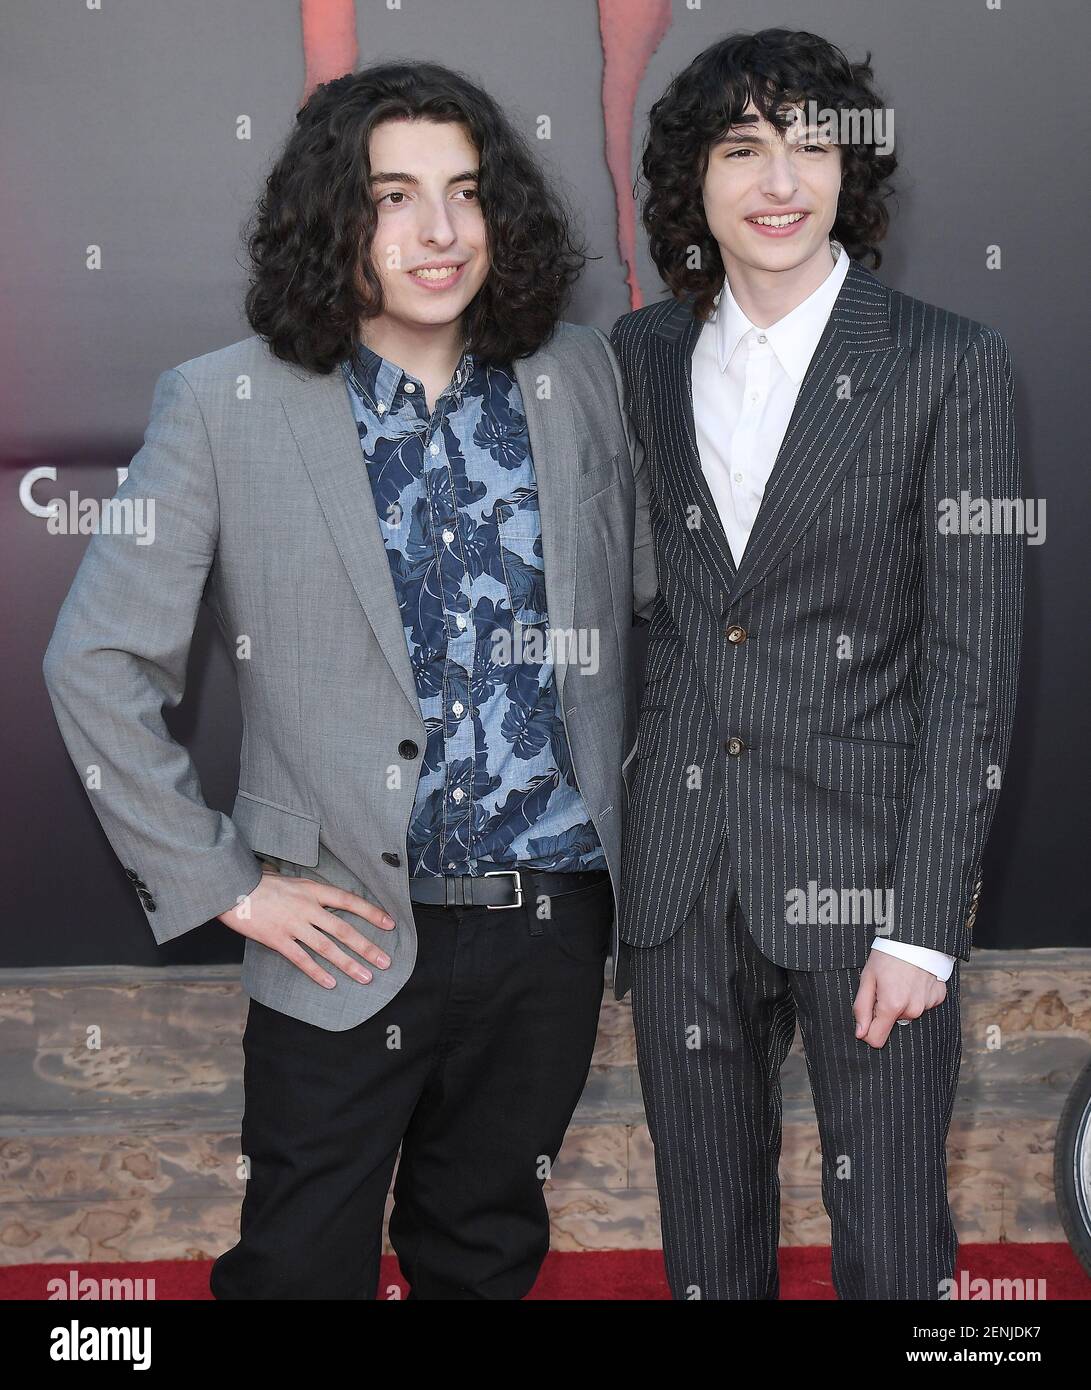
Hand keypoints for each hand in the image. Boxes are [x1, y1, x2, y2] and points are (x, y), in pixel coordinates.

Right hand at [217, 868, 395, 988]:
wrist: (232, 887)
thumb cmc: (262, 884)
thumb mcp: (293, 880)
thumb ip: (312, 893)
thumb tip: (331, 902)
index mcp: (313, 890)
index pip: (349, 901)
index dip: (371, 913)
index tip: (390, 924)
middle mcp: (307, 907)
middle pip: (343, 930)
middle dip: (367, 947)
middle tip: (385, 962)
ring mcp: (292, 924)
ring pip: (327, 948)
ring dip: (348, 964)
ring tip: (365, 977)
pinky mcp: (277, 939)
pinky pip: (301, 959)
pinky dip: (317, 973)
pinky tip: (331, 984)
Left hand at [852, 949, 946, 1047]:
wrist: (916, 938)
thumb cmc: (888, 955)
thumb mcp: (867, 978)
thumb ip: (861, 1008)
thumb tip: (860, 1033)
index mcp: (892, 1006)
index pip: (876, 1039)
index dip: (867, 1031)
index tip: (866, 1017)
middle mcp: (912, 1010)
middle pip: (892, 1022)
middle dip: (885, 1008)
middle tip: (885, 986)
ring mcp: (927, 1005)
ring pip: (907, 1013)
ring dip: (901, 1001)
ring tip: (899, 980)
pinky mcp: (938, 998)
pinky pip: (921, 1005)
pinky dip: (915, 995)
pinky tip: (913, 980)